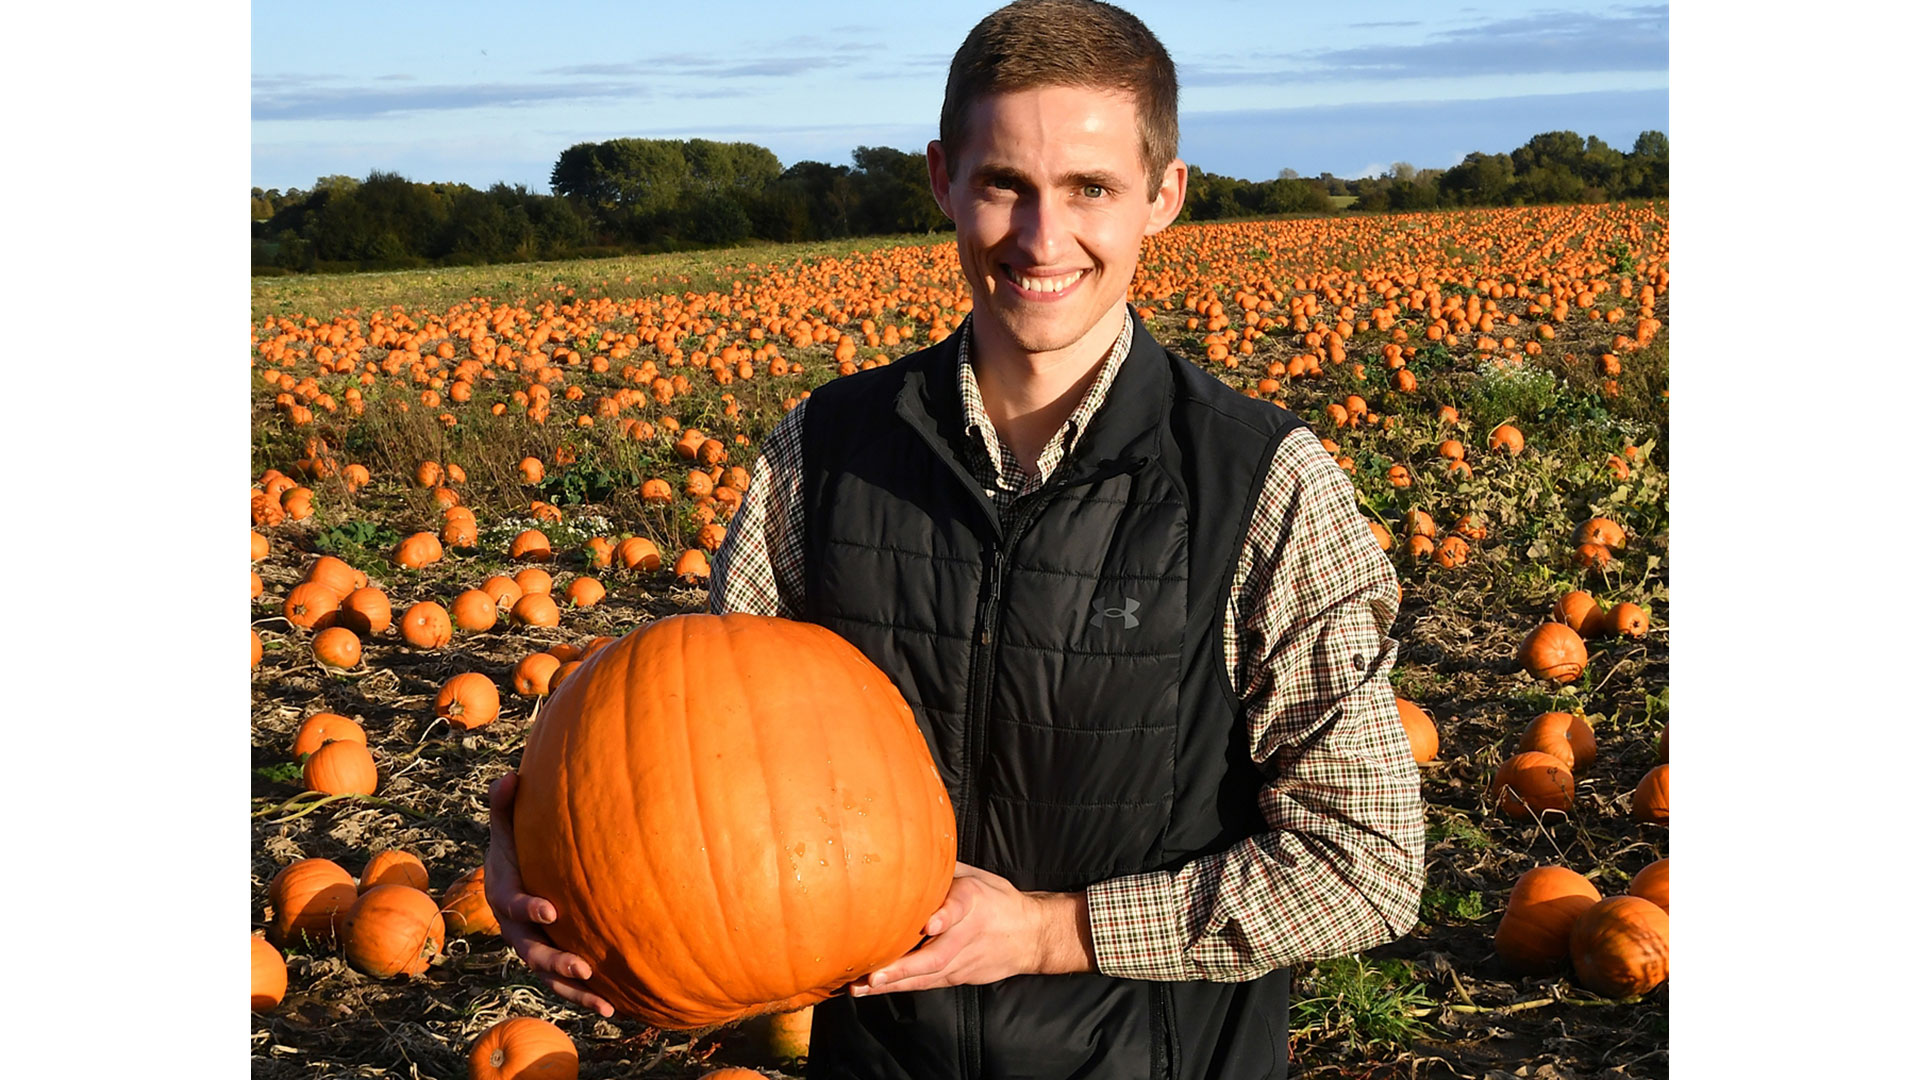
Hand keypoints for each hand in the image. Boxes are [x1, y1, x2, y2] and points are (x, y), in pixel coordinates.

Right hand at [485, 771, 614, 1016]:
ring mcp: (532, 947)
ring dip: (575, 992)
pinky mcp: (552, 960)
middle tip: (582, 967)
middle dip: (554, 961)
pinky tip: (615, 1008)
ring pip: (549, 977)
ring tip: (603, 1002)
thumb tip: (509, 777)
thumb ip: (505, 803)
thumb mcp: (507, 822)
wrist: (515, 870)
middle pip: (530, 950)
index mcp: (502, 893)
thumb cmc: (516, 841)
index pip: (511, 904)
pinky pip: (566, 984)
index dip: (528, 908)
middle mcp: (514, 928)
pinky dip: (587, 997)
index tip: (552, 910)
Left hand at [850, 862, 1093, 995]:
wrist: (1032, 935)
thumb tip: (906, 848)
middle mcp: (969, 933)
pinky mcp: (959, 976)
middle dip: (904, 967)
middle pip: (937, 955)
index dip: (945, 915)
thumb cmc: (996, 899)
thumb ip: (944, 869)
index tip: (930, 924)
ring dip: (894, 982)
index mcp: (975, 900)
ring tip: (862, 986)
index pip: (961, 906)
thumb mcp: (976, 876)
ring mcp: (964, 960)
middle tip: (874, 973)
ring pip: (928, 976)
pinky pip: (927, 984)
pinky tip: (873, 988)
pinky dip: (900, 987)